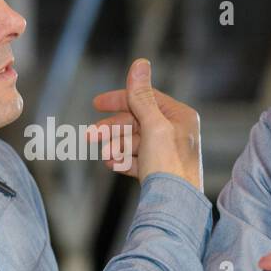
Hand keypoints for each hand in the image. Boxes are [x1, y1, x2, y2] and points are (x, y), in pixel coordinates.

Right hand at [86, 59, 202, 190]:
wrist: (175, 207)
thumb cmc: (169, 165)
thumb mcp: (152, 125)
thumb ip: (141, 96)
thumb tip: (140, 63)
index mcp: (180, 116)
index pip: (146, 98)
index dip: (120, 99)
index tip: (96, 104)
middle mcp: (177, 131)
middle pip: (137, 121)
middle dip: (113, 129)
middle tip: (90, 136)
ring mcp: (169, 152)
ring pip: (135, 141)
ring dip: (116, 146)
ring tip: (105, 156)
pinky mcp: (161, 171)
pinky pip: (138, 159)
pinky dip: (123, 160)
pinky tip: (112, 165)